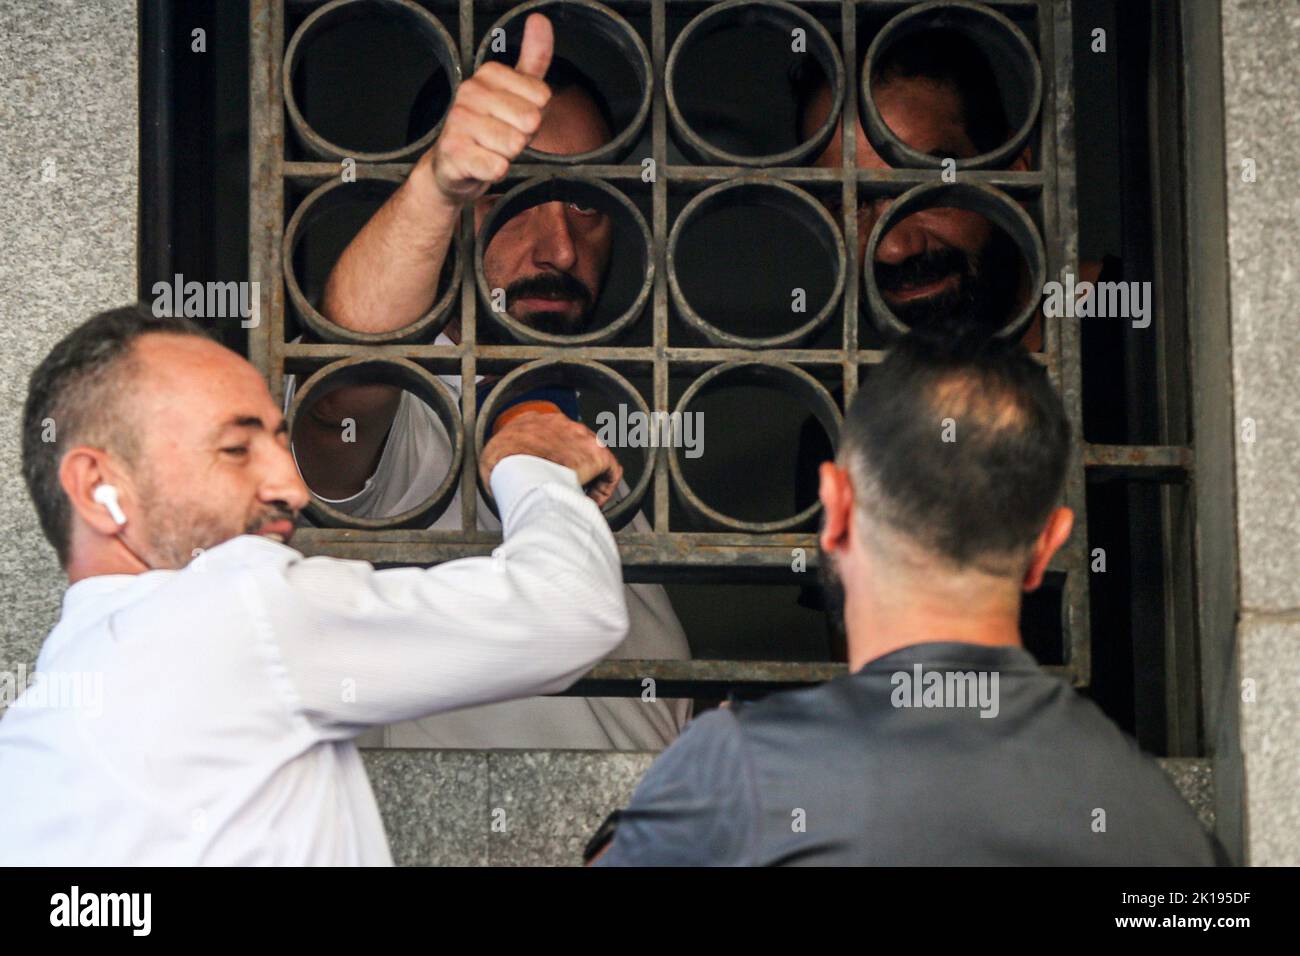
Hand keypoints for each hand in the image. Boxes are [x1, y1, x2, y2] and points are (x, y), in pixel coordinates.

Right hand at [426, 13, 553, 206]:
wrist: (452, 165)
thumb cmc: (490, 127)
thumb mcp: (516, 91)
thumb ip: (533, 58)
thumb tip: (540, 20)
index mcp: (488, 74)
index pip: (542, 96)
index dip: (536, 113)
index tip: (515, 116)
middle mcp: (470, 92)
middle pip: (530, 120)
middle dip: (524, 136)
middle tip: (504, 136)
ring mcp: (458, 121)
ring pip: (515, 144)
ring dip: (509, 155)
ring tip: (492, 149)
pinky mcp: (454, 152)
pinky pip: (496, 166)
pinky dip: (496, 170)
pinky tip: (484, 164)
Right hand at [480, 411, 623, 506]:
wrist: (515, 467)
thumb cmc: (501, 464)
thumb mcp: (492, 456)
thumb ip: (502, 461)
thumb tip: (501, 477)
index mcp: (535, 422)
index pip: (552, 435)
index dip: (553, 458)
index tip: (549, 473)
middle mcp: (561, 424)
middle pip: (575, 445)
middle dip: (572, 466)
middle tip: (564, 487)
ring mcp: (581, 437)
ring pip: (593, 458)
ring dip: (588, 478)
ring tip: (578, 498)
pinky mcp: (597, 455)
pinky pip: (610, 473)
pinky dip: (603, 489)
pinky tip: (593, 502)